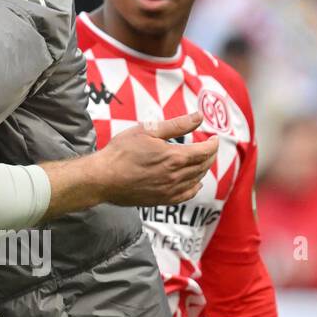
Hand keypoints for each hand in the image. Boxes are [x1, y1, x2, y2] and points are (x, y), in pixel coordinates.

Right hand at [92, 112, 218, 206]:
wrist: (102, 178)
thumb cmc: (121, 152)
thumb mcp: (146, 131)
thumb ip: (175, 125)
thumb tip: (198, 116)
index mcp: (175, 157)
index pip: (205, 151)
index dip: (213, 143)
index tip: (214, 138)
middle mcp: (176, 176)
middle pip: (204, 166)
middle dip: (210, 155)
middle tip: (209, 147)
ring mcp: (170, 190)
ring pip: (197, 180)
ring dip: (203, 169)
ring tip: (201, 161)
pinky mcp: (162, 200)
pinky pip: (187, 194)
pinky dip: (195, 187)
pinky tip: (195, 182)